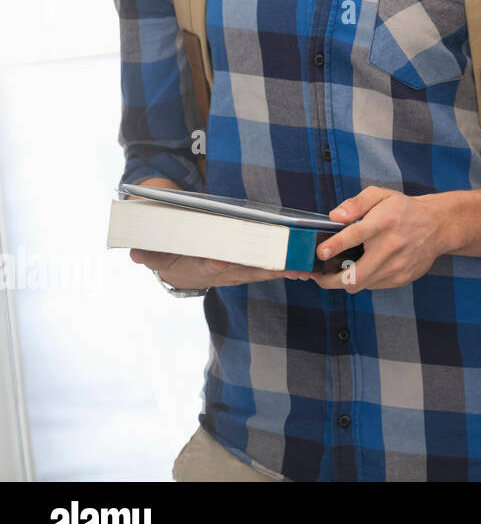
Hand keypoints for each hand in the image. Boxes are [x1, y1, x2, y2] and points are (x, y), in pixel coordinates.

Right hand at [129, 249, 310, 290]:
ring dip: (281, 269)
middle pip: (242, 269)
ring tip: (301, 266)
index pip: (207, 265)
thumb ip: (146, 251)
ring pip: (261, 271)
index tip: (225, 259)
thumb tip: (133, 253)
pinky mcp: (249, 269)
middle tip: (282, 263)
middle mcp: (219, 272)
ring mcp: (237, 272)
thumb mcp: (152, 252)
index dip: (216, 263)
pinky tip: (305, 267)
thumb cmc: (167, 253)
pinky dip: (286, 268)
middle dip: (263, 267)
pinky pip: (269, 269)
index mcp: (196, 268)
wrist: (179, 267)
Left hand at [310, 186, 457, 292]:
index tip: (321, 252)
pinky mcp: (402, 278)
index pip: (356, 235)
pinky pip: (373, 286)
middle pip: (354, 275)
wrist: (437, 226)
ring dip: (344, 281)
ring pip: (360, 285)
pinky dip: (363, 280)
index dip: (335, 245)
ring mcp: (398, 266)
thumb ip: (355, 203)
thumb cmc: (403, 210)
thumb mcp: (381, 195)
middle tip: (318, 275)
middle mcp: (391, 246)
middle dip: (329, 280)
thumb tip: (335, 216)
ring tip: (337, 272)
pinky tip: (363, 268)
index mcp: (384, 222)